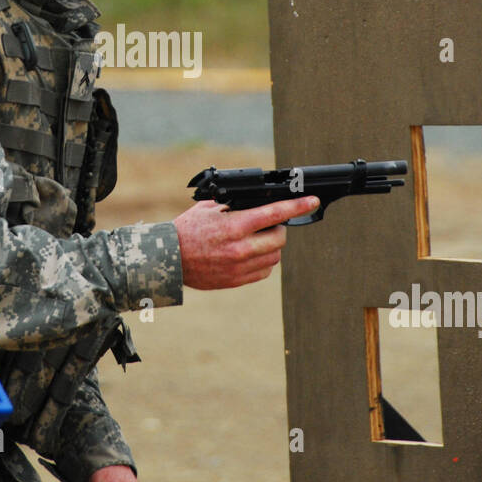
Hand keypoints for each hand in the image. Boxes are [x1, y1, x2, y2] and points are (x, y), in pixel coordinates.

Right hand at [173, 196, 319, 289]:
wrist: (169, 259)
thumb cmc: (187, 230)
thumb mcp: (209, 208)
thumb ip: (234, 205)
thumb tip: (257, 201)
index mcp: (235, 225)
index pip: (275, 213)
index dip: (297, 206)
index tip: (312, 201)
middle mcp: (241, 247)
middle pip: (280, 238)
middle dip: (278, 228)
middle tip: (268, 224)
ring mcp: (240, 266)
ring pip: (275, 256)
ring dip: (271, 246)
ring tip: (256, 239)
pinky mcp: (238, 280)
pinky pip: (264, 271)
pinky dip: (263, 261)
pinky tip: (250, 254)